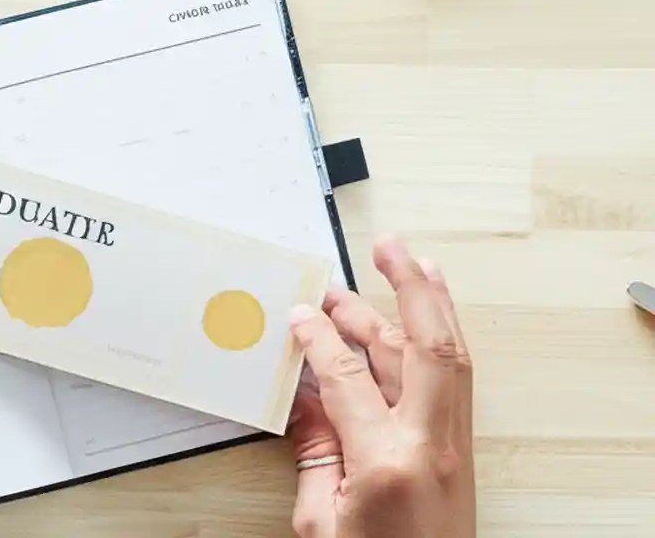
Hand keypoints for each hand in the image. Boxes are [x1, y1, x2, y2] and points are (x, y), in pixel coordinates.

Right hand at [286, 236, 474, 537]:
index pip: (348, 377)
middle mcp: (429, 444)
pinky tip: (431, 315)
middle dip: (403, 289)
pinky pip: (455, 377)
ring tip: (411, 260)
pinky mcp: (460, 449)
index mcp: (385, 462)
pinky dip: (443, 336)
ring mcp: (453, 444)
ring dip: (430, 302)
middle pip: (420, 347)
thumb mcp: (319, 519)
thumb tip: (304, 397)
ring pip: (448, 354)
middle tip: (378, 249)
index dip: (319, 338)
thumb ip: (312, 450)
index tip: (298, 313)